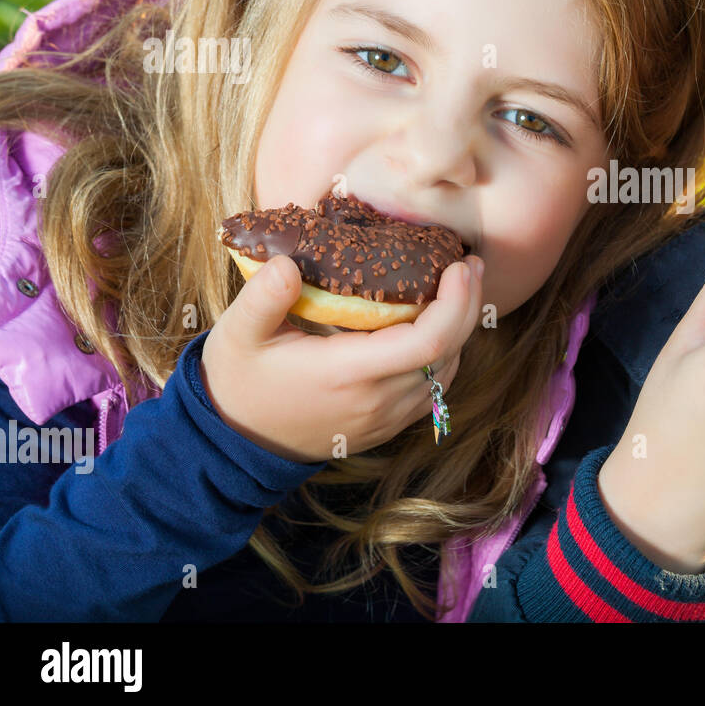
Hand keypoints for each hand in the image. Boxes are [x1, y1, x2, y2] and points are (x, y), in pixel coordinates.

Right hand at [199, 252, 483, 462]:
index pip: (427, 342)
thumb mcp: (238, 334)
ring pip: (447, 372)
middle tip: (469, 264)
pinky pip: (433, 390)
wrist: (235, 442)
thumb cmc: (239, 379)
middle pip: (448, 353)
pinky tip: (439, 325)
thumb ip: (262, 298)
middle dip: (468, 305)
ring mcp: (386, 417)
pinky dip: (446, 356)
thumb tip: (286, 262)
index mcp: (347, 373)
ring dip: (461, 330)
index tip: (458, 266)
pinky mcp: (387, 425)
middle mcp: (377, 399)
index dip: (455, 303)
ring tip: (459, 287)